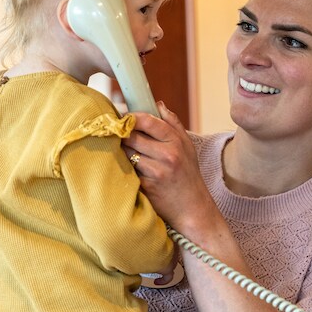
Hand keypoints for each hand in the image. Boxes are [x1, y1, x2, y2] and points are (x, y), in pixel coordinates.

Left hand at [122, 103, 216, 227]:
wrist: (193, 207)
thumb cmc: (188, 175)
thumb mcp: (187, 147)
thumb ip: (174, 124)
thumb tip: (158, 104)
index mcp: (176, 141)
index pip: (148, 121)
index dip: (132, 117)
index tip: (125, 117)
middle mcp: (168, 155)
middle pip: (132, 136)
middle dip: (123, 135)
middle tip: (118, 135)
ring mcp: (157, 171)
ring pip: (127, 153)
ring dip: (122, 152)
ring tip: (123, 152)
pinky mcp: (147, 186)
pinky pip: (128, 170)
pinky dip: (124, 168)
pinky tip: (126, 169)